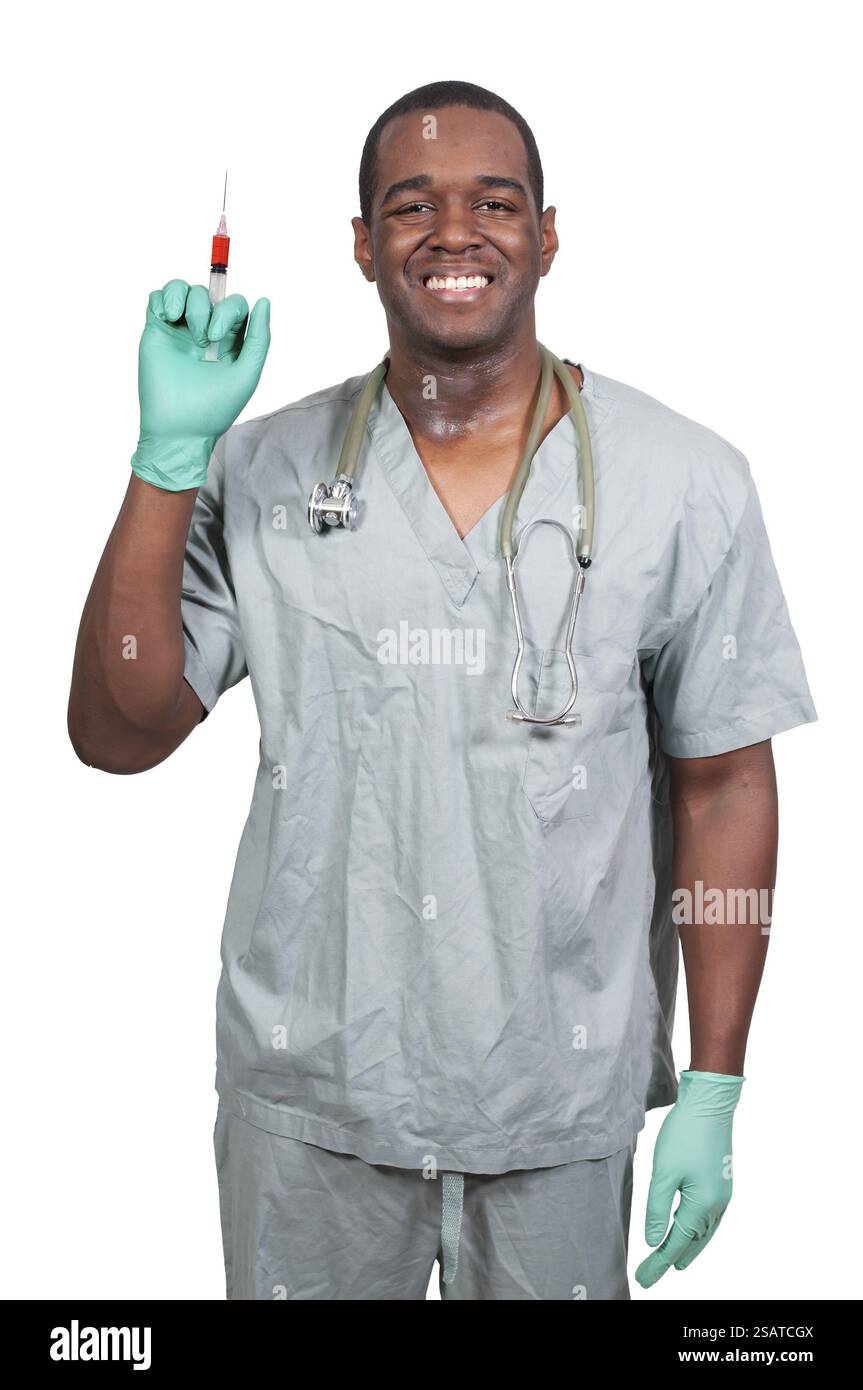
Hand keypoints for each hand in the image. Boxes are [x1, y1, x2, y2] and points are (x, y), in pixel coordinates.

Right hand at [131, 278, 270, 490]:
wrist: (179, 428)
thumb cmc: (215, 407)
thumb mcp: (247, 373)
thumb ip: (259, 339)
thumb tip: (264, 301)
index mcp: (230, 340)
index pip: (234, 304)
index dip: (228, 309)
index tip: (217, 336)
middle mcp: (205, 331)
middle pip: (208, 294)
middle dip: (205, 309)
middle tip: (202, 340)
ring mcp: (179, 330)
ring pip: (182, 289)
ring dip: (183, 298)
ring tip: (179, 321)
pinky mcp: (156, 331)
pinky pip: (157, 297)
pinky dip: (163, 298)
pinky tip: (167, 317)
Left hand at [634, 1070, 744, 1288]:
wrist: (710, 1104)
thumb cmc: (685, 1135)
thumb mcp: (664, 1173)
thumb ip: (657, 1209)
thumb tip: (654, 1241)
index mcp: (702, 1206)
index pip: (676, 1244)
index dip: (658, 1263)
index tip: (643, 1279)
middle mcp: (717, 1205)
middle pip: (692, 1243)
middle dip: (671, 1260)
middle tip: (651, 1275)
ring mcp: (722, 1194)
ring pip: (704, 1232)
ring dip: (688, 1247)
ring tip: (674, 1261)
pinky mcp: (721, 1182)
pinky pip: (710, 1219)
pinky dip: (698, 1231)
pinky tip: (691, 1229)